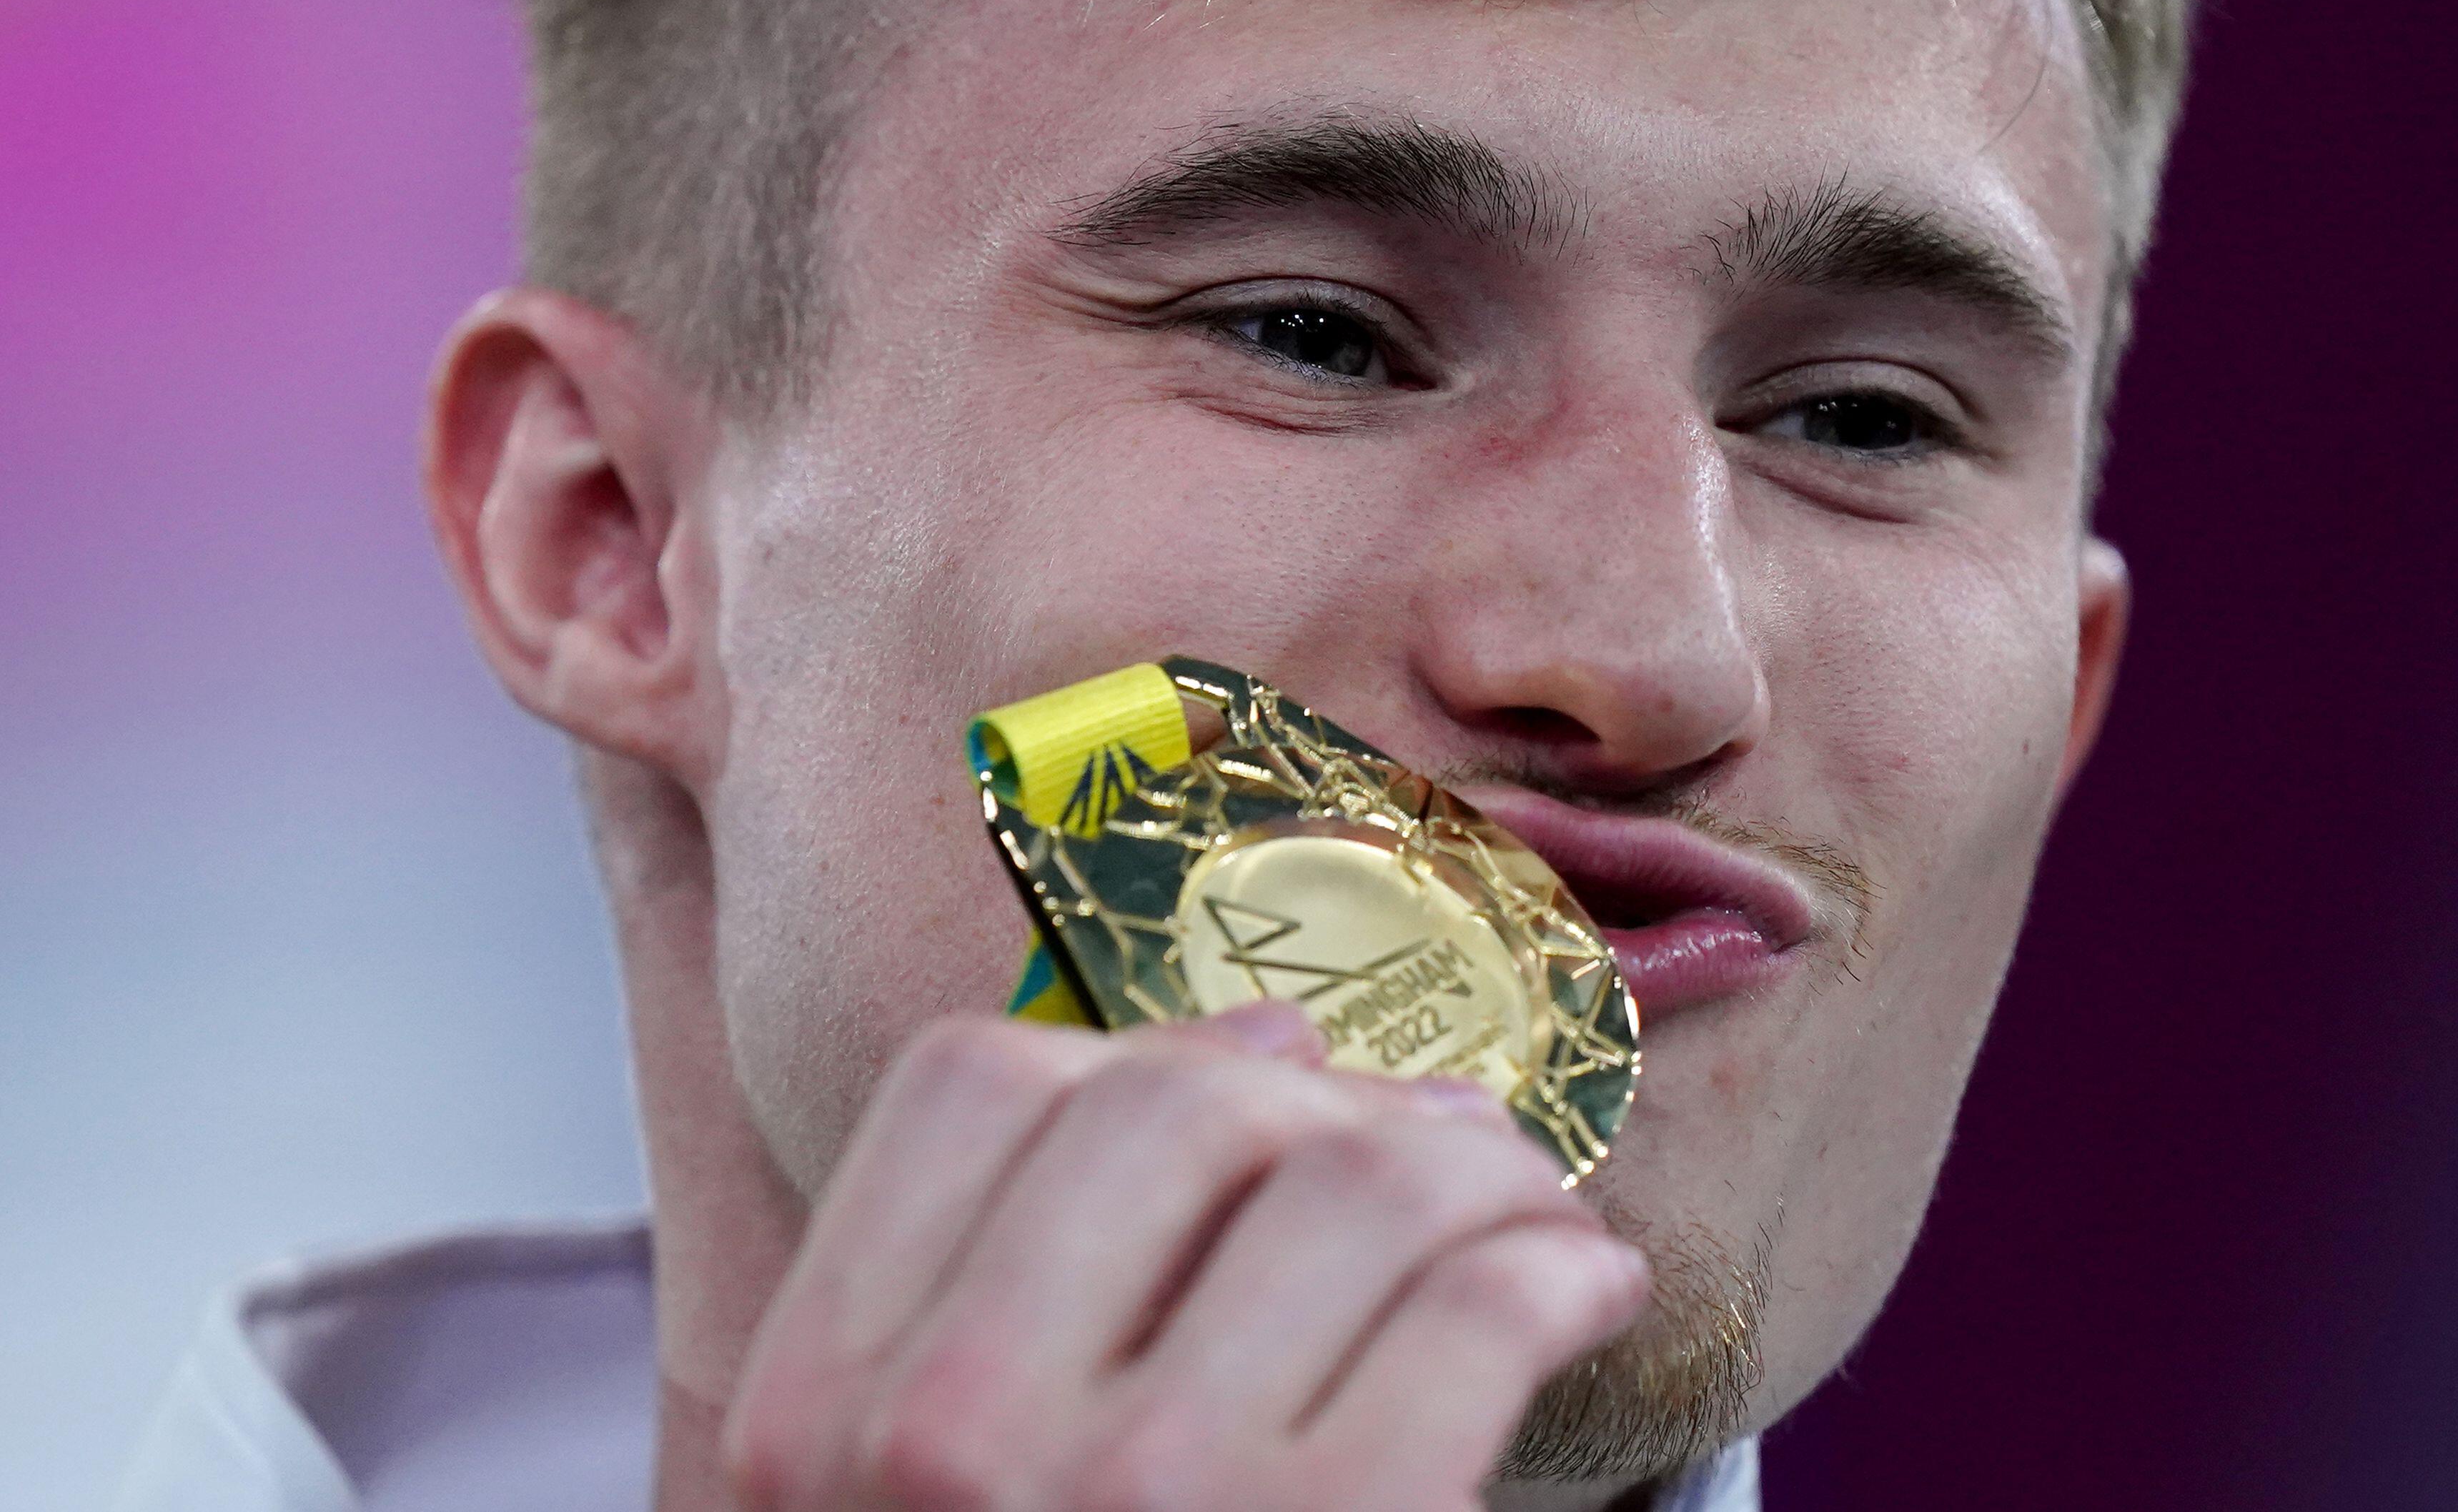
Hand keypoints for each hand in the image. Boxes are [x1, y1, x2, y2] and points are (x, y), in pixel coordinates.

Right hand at [722, 1002, 1649, 1511]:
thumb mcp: (932, 1493)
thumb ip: (1016, 1287)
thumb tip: (1260, 1041)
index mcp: (824, 1409)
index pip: (973, 1087)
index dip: (1145, 1048)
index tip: (1272, 1081)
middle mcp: (957, 1435)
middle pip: (1181, 1101)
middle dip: (1336, 1095)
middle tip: (1433, 1142)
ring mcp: (1145, 1494)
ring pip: (1359, 1176)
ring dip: (1482, 1165)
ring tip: (1527, 1208)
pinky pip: (1483, 1310)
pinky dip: (1563, 1271)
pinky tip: (1583, 1294)